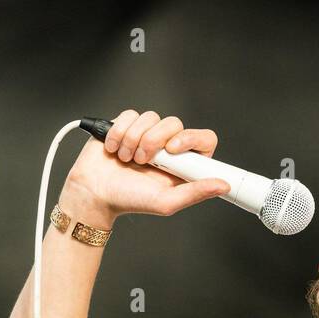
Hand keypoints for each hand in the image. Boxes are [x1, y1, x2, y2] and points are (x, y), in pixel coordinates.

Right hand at [64, 109, 230, 218]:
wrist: (94, 193)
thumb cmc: (130, 200)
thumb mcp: (166, 202)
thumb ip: (196, 192)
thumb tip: (224, 185)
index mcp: (182, 163)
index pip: (203, 138)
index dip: (190, 138)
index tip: (172, 150)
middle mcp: (167, 145)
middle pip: (174, 123)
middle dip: (154, 140)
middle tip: (141, 161)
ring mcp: (146, 132)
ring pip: (150, 117)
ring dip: (134, 139)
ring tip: (125, 159)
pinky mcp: (126, 124)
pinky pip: (129, 114)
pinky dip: (119, 132)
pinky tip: (113, 149)